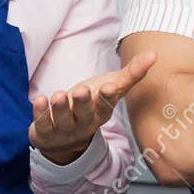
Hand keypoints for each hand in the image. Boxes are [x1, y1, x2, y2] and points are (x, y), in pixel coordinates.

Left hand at [29, 51, 156, 164]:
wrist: (65, 138)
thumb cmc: (91, 105)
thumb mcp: (111, 88)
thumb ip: (132, 74)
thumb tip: (154, 54)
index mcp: (101, 113)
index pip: (106, 107)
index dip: (107, 98)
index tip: (109, 87)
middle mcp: (83, 123)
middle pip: (83, 114)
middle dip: (83, 103)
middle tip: (81, 90)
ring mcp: (63, 129)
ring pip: (62, 120)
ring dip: (60, 108)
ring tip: (59, 95)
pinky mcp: (45, 132)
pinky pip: (42, 123)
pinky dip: (40, 112)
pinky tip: (39, 99)